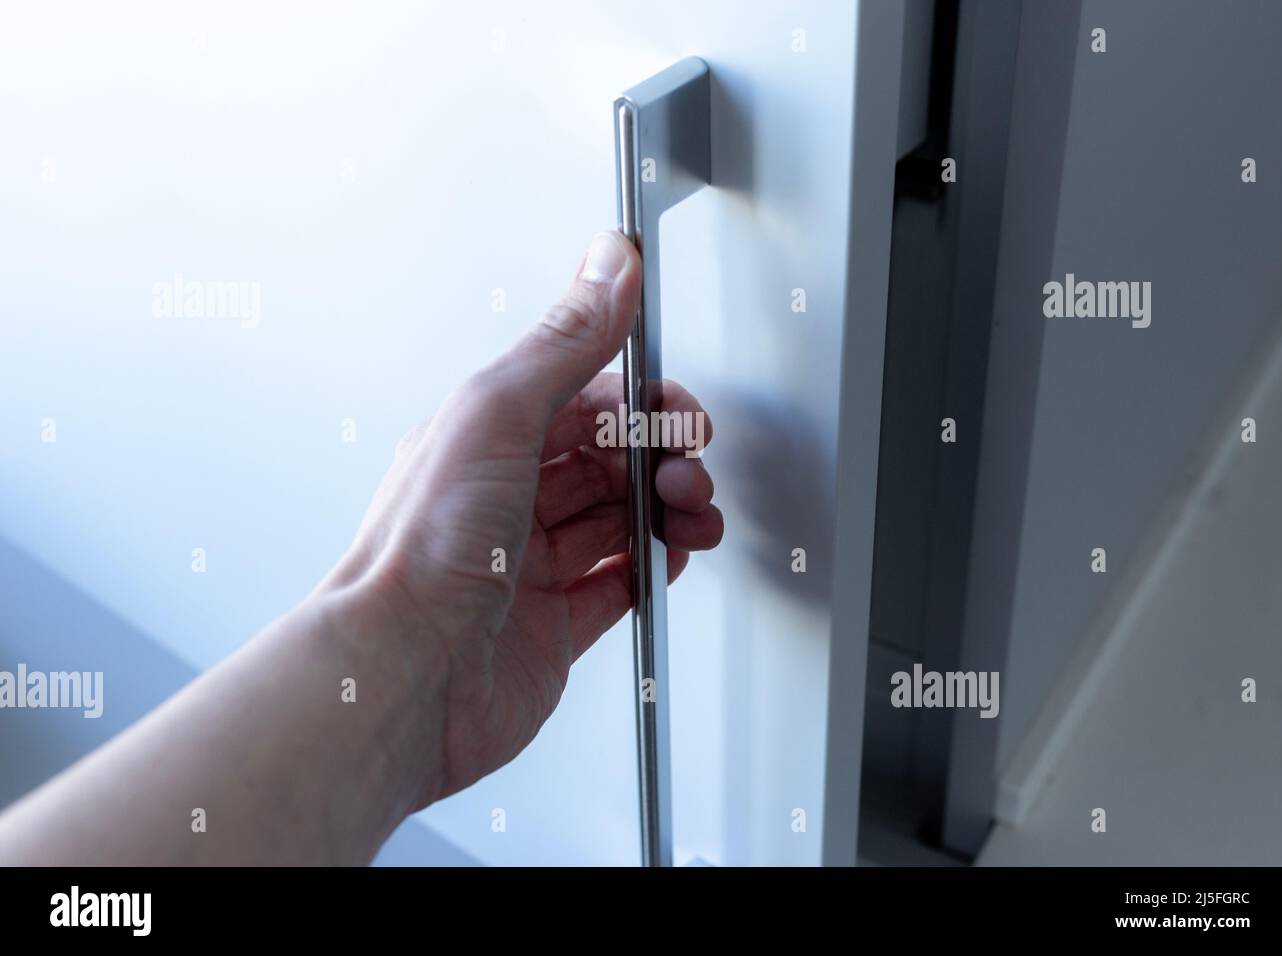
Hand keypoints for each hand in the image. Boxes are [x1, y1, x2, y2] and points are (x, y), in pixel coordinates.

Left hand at [316, 231, 723, 806]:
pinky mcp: (553, 627)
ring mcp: (529, 566)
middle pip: (605, 460)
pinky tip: (670, 558)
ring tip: (693, 513)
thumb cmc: (422, 554)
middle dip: (660, 456)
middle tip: (688, 467)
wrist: (404, 677)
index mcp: (483, 440)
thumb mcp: (498, 414)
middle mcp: (503, 500)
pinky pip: (619, 586)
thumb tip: (608, 261)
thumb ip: (565, 341)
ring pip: (618, 521)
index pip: (581, 401)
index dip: (638, 399)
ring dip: (668, 509)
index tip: (679, 407)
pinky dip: (654, 569)